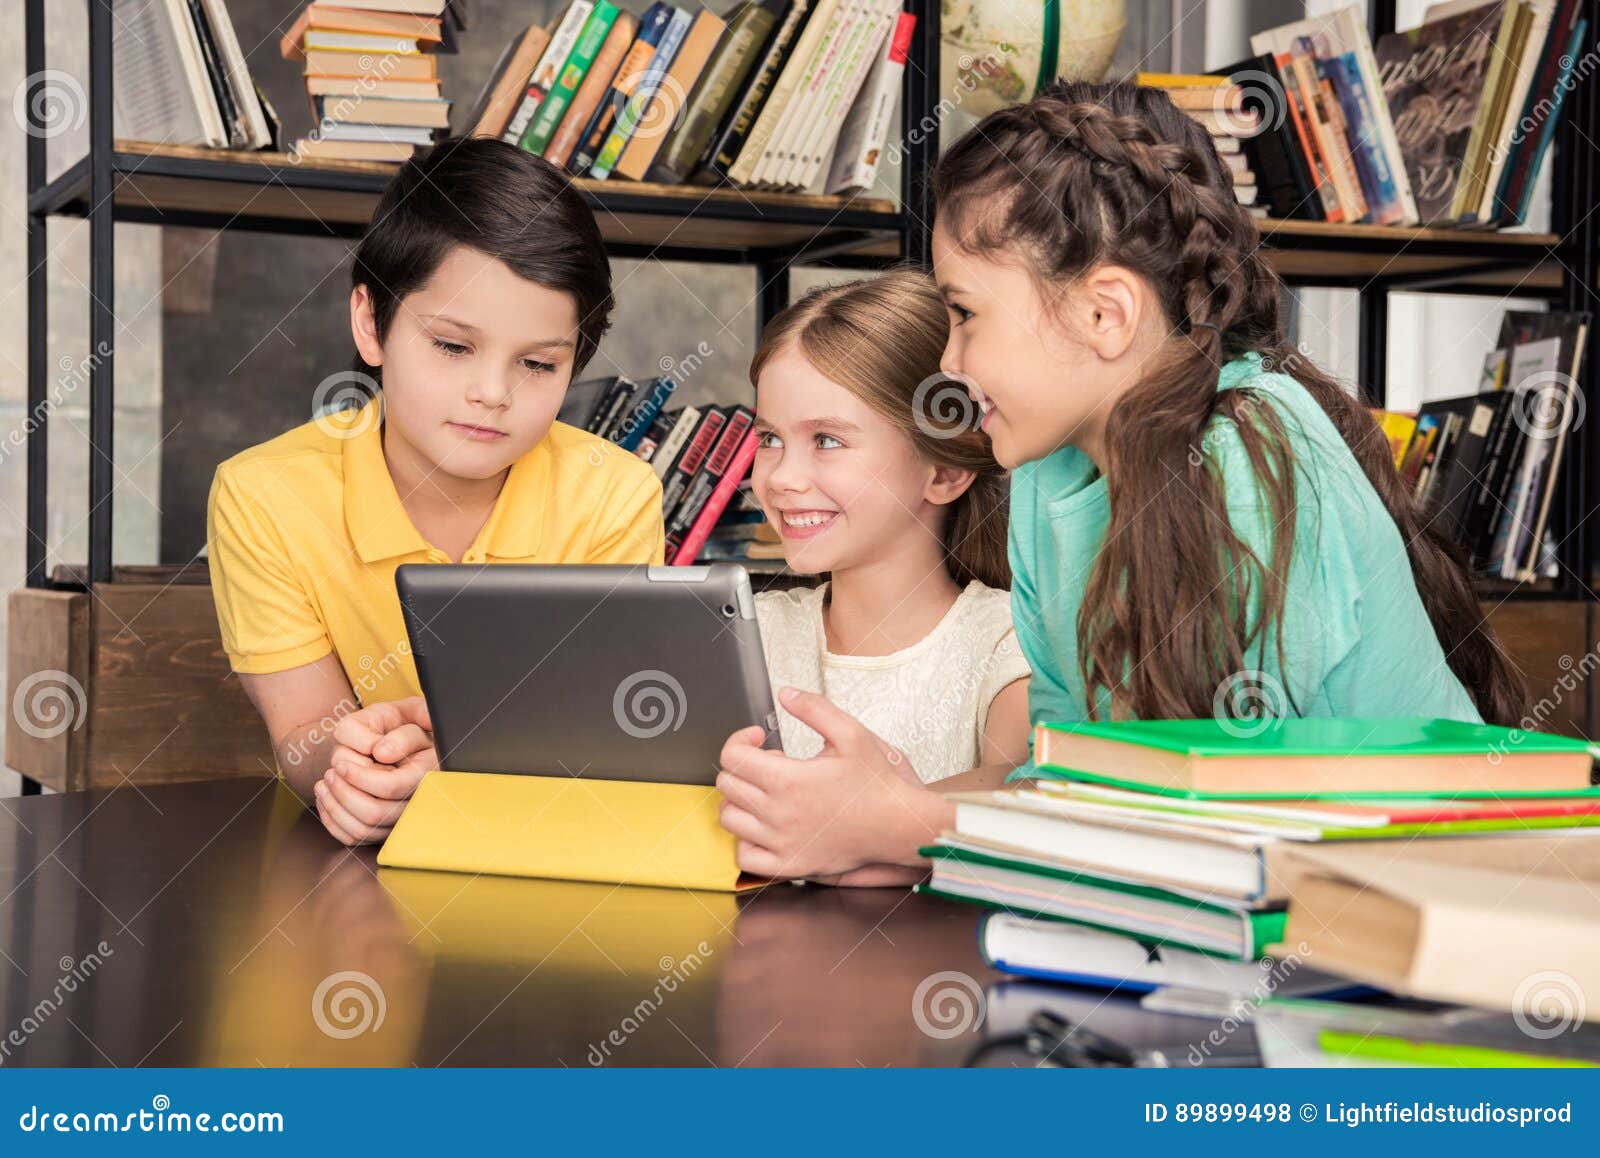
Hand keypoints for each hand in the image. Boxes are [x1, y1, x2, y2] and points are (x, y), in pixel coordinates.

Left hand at [315, 697, 437, 845]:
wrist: (406, 736)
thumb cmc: (406, 722)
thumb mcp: (412, 713)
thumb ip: (402, 733)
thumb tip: (381, 753)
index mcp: (426, 774)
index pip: (389, 787)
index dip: (360, 777)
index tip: (341, 764)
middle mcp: (415, 801)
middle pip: (373, 814)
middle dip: (344, 793)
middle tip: (330, 774)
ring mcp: (399, 817)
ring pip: (361, 830)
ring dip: (334, 806)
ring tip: (324, 783)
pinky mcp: (383, 827)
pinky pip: (353, 837)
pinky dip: (332, 820)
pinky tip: (326, 797)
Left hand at [716, 687, 941, 880]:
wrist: (897, 825)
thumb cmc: (876, 784)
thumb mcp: (851, 733)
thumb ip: (815, 709)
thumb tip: (786, 694)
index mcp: (787, 779)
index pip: (733, 757)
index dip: (740, 740)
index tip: (758, 738)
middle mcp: (777, 813)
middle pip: (727, 785)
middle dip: (742, 766)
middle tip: (768, 763)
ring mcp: (781, 842)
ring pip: (730, 819)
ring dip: (739, 800)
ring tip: (764, 792)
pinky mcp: (789, 864)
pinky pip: (745, 856)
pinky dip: (745, 840)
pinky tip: (764, 827)